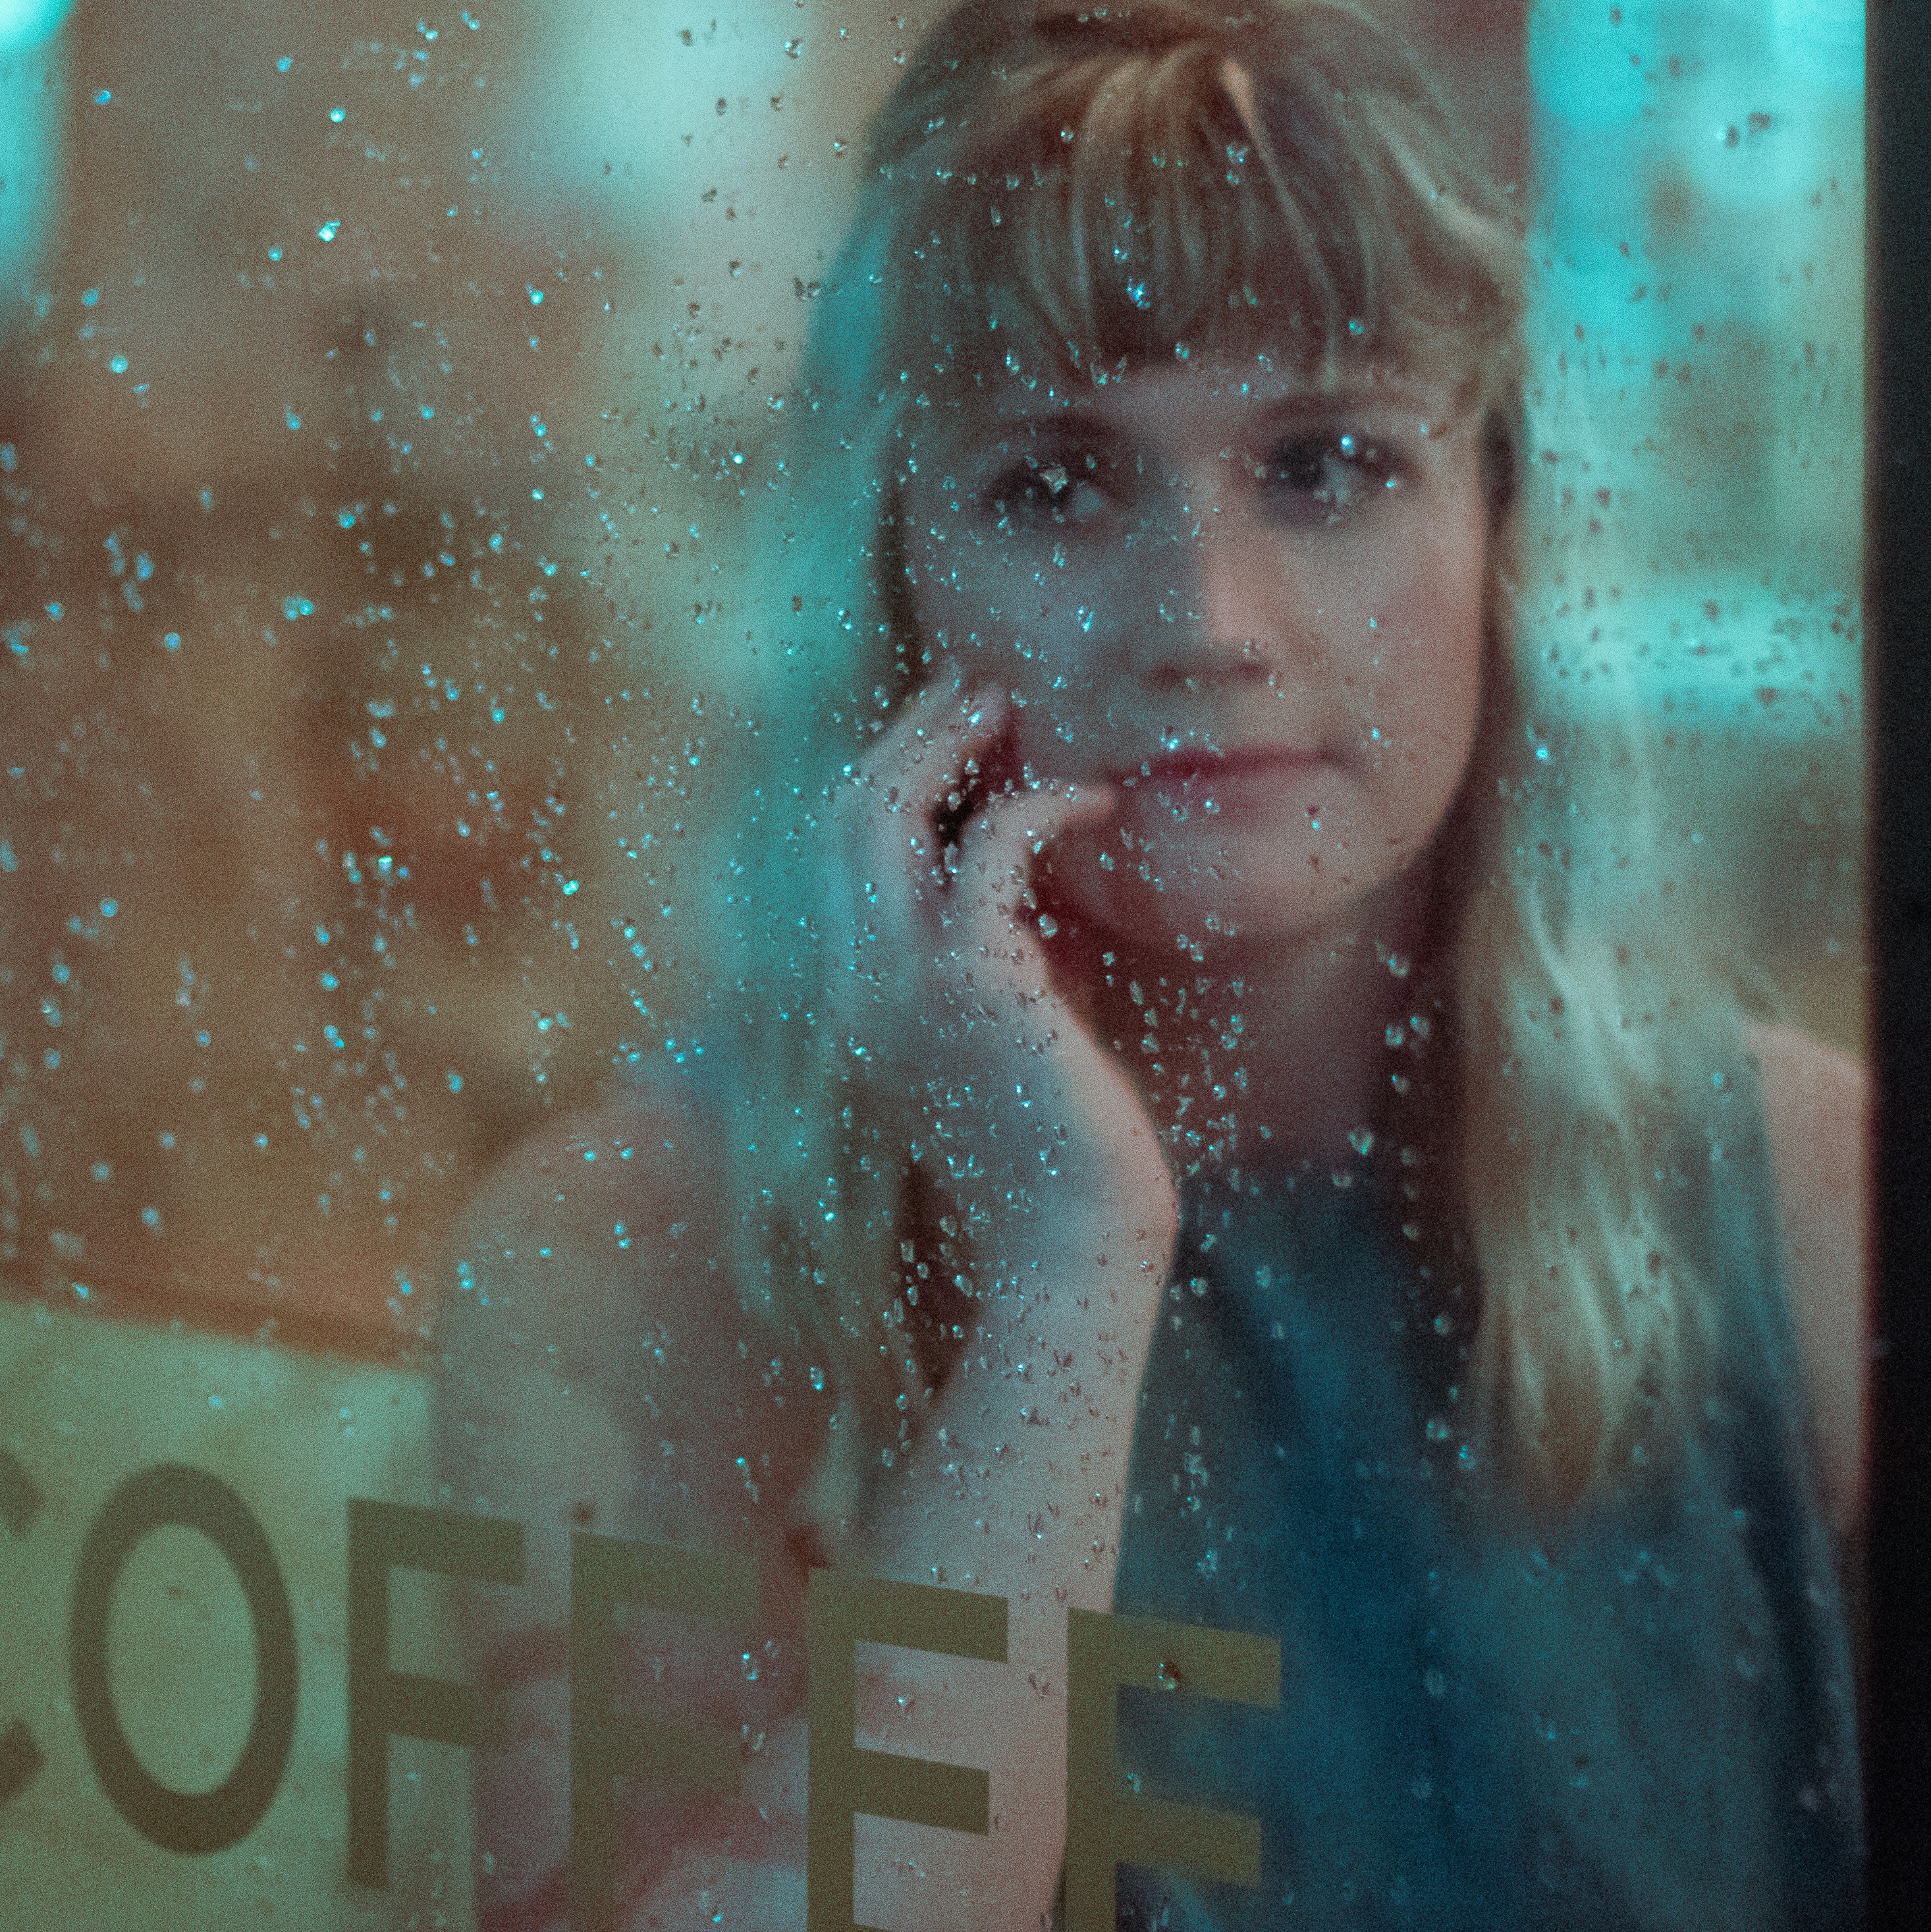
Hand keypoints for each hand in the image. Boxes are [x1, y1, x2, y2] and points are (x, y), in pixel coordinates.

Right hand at [821, 673, 1175, 1252]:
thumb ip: (1009, 948)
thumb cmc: (1063, 1147)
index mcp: (858, 997)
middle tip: (973, 686)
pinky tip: (1094, 802)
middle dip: (904, 733)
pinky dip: (1037, 806)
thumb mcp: (1020, 1023)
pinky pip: (990, 850)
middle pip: (843, 813)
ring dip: (945, 743)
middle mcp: (860, 982)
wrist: (1072, 1245)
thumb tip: (1038, 872)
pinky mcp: (978, 986)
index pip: (836, 852)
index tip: (947, 727)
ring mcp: (904, 983)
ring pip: (883, 814)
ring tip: (1008, 708)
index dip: (885, 771)